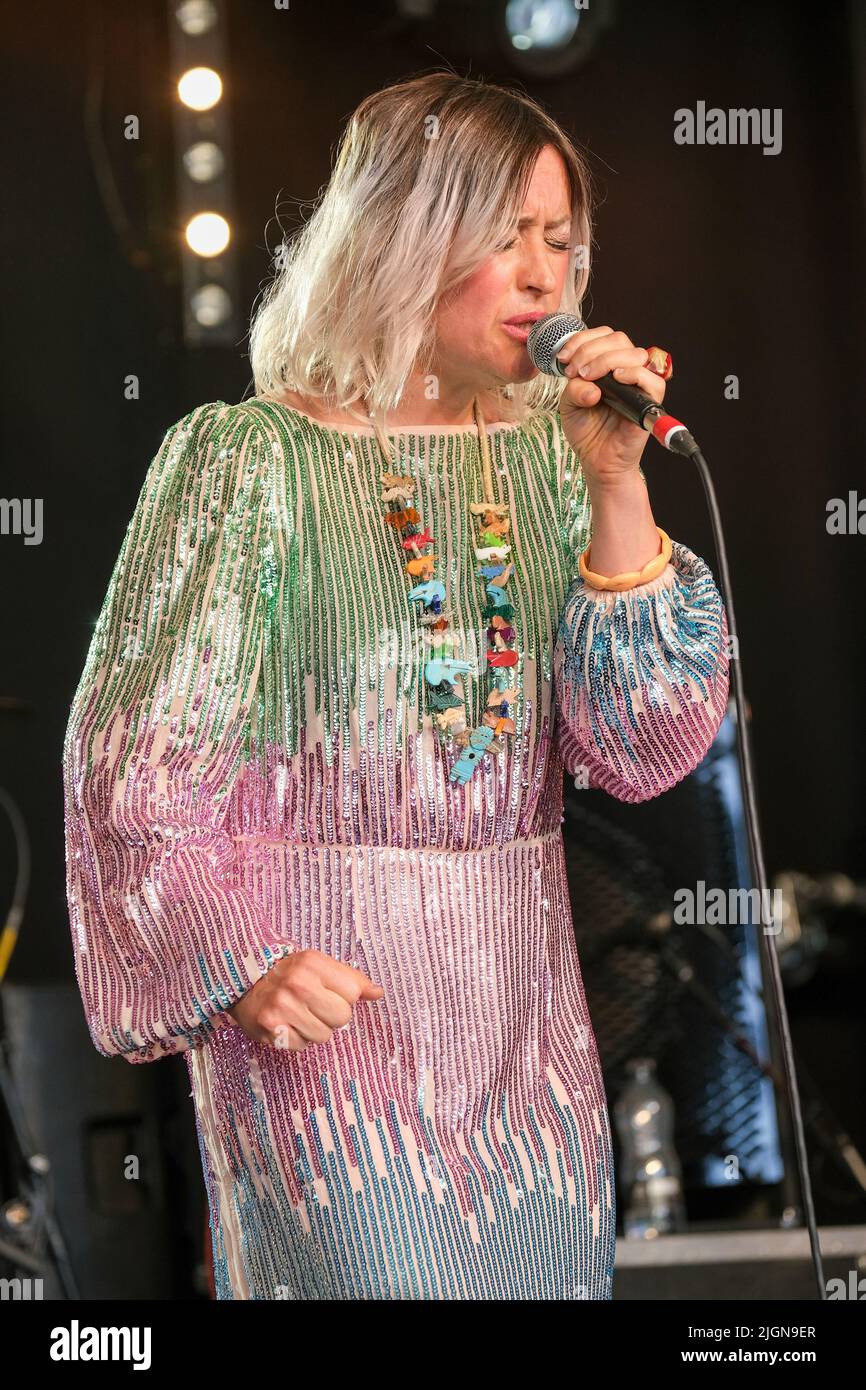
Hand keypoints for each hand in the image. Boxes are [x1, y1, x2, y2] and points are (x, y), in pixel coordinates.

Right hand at [227, 950, 384, 1050]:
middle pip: (342, 1017)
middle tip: (314, 1006)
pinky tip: (286, 1024)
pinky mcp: (271, 1029)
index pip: (354, 992)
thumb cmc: (287, 973)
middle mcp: (298, 983)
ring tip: (299, 1015)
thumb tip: (378, 993)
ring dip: (314, 1029)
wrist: (244, 981)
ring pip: (324, 1036)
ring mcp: (283, 1007)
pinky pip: (302, 1046)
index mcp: (313, 963)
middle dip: (332, 1016)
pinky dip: (296, 1039)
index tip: (330, 992)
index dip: (345, 996)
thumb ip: (350, 978)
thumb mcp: (318, 965)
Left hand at [556, 326, 666, 487]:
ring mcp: (639, 384)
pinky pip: (652, 380)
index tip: (564, 358)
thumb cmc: (587, 432)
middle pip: (618, 339)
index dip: (582, 340)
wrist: (597, 461)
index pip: (603, 336)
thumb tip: (588, 382)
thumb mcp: (568, 405)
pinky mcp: (650, 402)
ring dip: (606, 360)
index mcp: (607, 365)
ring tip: (588, 378)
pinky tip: (616, 379)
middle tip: (575, 370)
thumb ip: (573, 388)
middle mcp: (625, 370)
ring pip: (634, 354)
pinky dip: (634, 374)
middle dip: (590, 350)